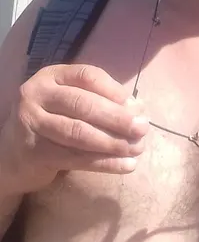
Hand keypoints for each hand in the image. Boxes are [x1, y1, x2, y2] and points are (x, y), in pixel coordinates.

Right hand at [0, 64, 147, 194]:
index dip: (114, 90)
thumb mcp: (69, 101)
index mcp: (52, 76)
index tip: (136, 105)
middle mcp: (37, 95)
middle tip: (143, 128)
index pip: (87, 76)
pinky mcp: (34, 152)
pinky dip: (105, 163)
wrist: (11, 153)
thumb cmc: (52, 120)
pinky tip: (126, 165)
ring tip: (138, 148)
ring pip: (79, 133)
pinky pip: (75, 158)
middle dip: (117, 118)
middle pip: (84, 105)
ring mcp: (32, 123)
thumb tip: (138, 108)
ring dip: (113, 142)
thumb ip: (99, 99)